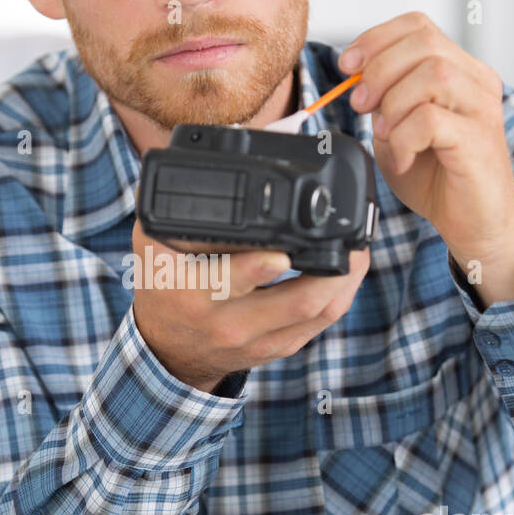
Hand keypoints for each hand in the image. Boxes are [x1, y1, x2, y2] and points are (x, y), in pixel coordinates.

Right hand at [129, 212, 370, 392]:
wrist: (168, 350)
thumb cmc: (165, 288)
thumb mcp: (154, 248)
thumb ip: (174, 211)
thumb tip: (207, 164)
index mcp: (193, 295)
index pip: (230, 281)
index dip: (259, 267)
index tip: (282, 253)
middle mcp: (229, 324)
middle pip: (296, 301)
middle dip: (332, 269)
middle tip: (352, 236)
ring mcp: (259, 341)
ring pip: (318, 312)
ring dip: (347, 278)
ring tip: (359, 245)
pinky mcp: (280, 347)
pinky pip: (321, 322)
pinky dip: (341, 292)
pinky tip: (350, 267)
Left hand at [342, 11, 513, 269]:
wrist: (475, 225)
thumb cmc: (439, 179)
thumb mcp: (398, 131)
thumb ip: (382, 102)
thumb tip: (354, 79)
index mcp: (460, 71)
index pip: (419, 26)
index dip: (376, 39)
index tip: (348, 67)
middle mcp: (477, 82)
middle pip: (424, 43)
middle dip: (379, 70)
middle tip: (361, 105)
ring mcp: (482, 109)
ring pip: (432, 74)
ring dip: (394, 103)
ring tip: (387, 133)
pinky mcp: (479, 139)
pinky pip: (431, 119)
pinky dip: (405, 137)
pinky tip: (405, 158)